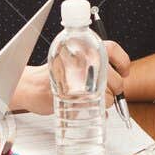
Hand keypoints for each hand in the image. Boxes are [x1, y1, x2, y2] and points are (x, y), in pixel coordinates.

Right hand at [11, 42, 129, 114]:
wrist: (30, 86)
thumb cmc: (52, 75)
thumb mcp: (73, 60)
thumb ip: (93, 64)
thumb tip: (118, 75)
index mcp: (82, 47)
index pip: (111, 48)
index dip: (123, 61)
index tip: (124, 71)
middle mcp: (80, 59)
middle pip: (113, 76)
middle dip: (116, 88)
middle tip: (108, 91)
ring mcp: (76, 77)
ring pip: (107, 93)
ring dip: (105, 100)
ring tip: (90, 97)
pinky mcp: (73, 95)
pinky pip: (96, 104)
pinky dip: (95, 108)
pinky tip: (85, 104)